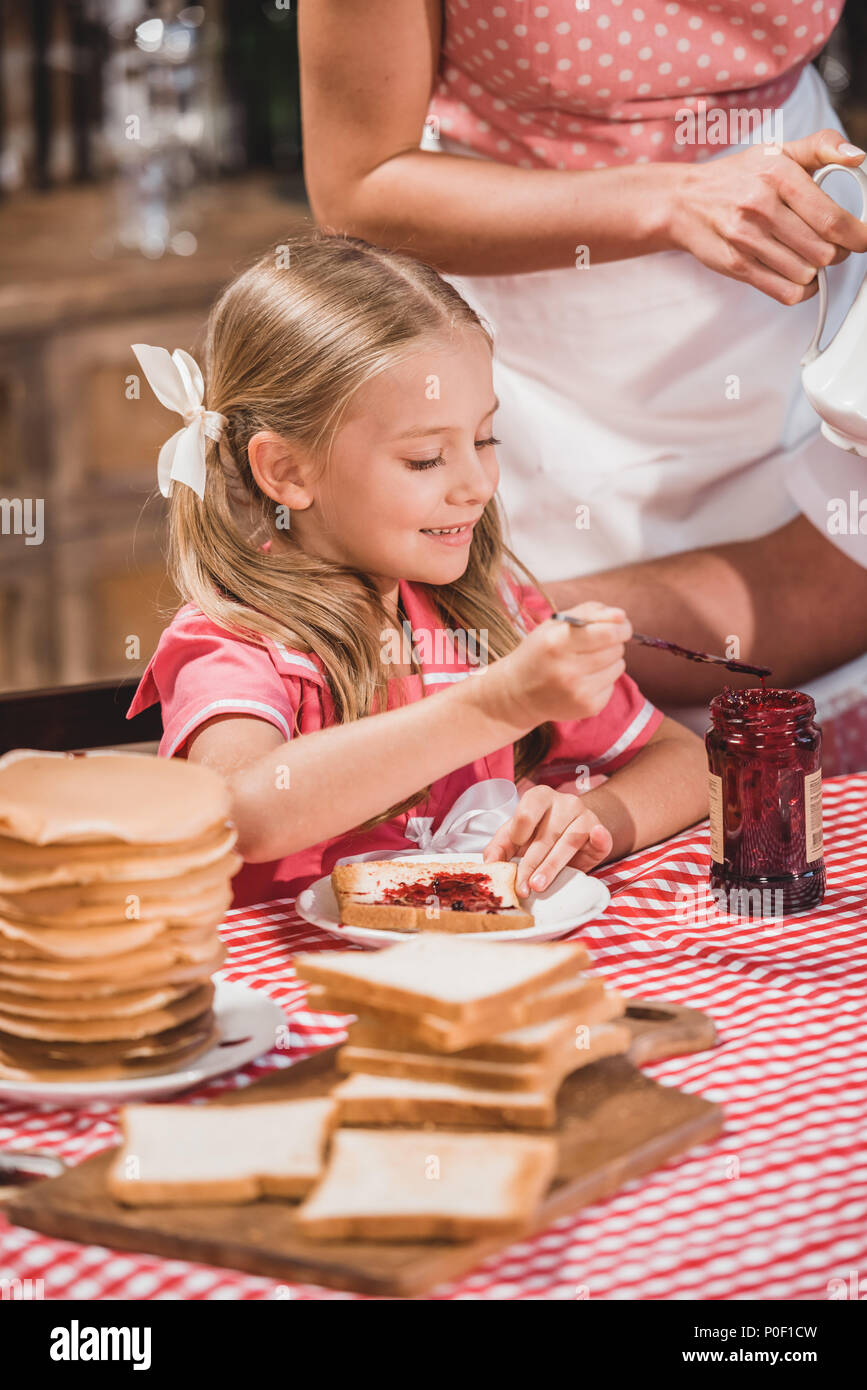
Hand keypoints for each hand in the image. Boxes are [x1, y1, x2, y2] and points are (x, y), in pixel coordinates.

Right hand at [480, 601, 630, 731]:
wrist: (518, 693)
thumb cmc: (540, 652)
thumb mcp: (555, 624)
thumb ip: (589, 612)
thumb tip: (621, 616)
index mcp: (557, 642)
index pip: (607, 632)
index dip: (621, 627)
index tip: (621, 625)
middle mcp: (567, 669)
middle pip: (616, 649)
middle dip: (614, 642)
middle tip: (599, 643)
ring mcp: (578, 692)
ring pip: (619, 666)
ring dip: (609, 661)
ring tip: (587, 662)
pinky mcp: (587, 707)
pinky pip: (613, 685)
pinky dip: (604, 679)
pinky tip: (583, 680)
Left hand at [483, 785, 612, 894]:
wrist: (571, 832)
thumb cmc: (539, 833)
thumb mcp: (516, 837)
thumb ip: (499, 847)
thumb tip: (489, 863)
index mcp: (539, 797)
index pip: (526, 813)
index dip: (518, 836)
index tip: (512, 858)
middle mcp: (564, 802)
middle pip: (546, 834)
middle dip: (531, 864)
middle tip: (523, 887)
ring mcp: (585, 815)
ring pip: (569, 841)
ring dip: (552, 866)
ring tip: (539, 885)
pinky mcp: (600, 830)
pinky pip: (602, 836)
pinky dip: (600, 838)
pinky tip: (597, 838)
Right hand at [667, 130, 866, 304]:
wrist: (683, 202)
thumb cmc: (734, 178)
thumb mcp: (777, 150)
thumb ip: (821, 147)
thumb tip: (858, 156)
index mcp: (778, 175)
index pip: (831, 218)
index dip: (857, 235)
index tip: (864, 239)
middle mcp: (761, 207)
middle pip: (823, 251)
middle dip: (837, 253)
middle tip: (832, 246)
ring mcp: (747, 239)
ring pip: (806, 273)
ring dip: (816, 270)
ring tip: (808, 256)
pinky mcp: (737, 266)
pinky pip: (785, 292)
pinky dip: (801, 290)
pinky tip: (799, 277)